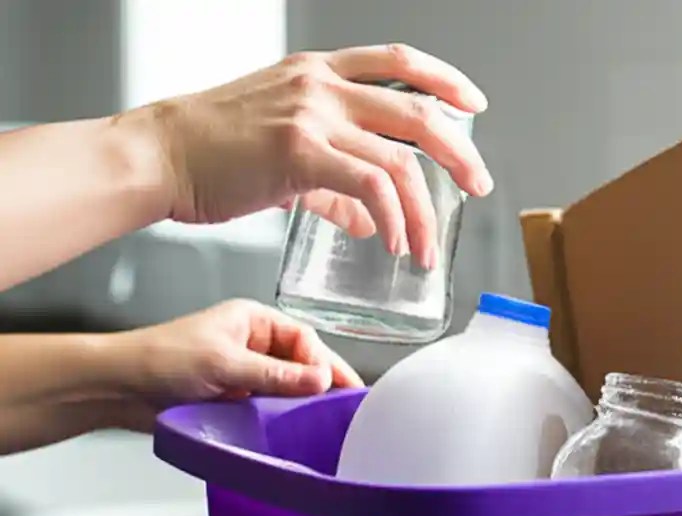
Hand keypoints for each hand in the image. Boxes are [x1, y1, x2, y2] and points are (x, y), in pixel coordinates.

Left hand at [108, 300, 362, 430]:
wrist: (118, 388)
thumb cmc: (163, 359)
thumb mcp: (225, 363)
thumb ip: (276, 374)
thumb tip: (321, 380)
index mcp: (254, 321)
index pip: (304, 339)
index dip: (323, 362)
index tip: (335, 387)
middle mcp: (254, 344)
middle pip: (302, 363)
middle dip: (321, 382)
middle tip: (345, 406)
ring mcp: (246, 373)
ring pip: (288, 387)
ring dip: (302, 402)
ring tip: (326, 420)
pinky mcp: (236, 399)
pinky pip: (270, 407)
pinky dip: (283, 417)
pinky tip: (296, 429)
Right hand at [141, 44, 491, 267]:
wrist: (158, 155)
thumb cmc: (211, 152)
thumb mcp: (282, 150)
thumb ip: (332, 183)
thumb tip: (370, 219)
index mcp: (319, 71)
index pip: (398, 59)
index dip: (445, 79)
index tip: (474, 103)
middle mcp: (321, 85)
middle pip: (418, 110)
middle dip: (460, 152)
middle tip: (478, 185)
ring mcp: (312, 115)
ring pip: (400, 158)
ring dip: (426, 208)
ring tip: (428, 244)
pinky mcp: (298, 152)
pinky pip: (369, 185)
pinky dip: (393, 218)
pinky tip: (393, 242)